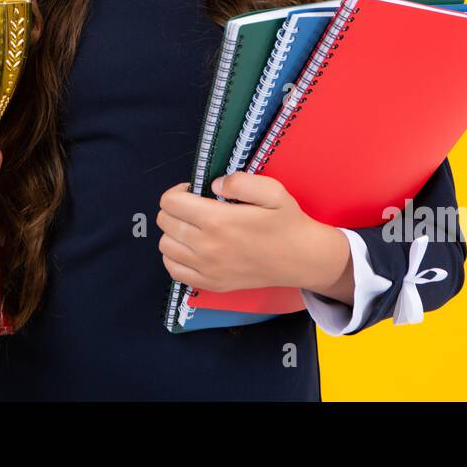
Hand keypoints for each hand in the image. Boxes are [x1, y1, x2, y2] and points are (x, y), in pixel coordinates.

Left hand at [156, 172, 332, 291]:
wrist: (301, 259)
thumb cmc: (286, 223)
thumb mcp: (272, 191)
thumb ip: (240, 182)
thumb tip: (213, 185)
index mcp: (217, 221)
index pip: (170, 202)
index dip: (178, 191)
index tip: (193, 191)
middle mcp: (206, 247)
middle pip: (164, 222)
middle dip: (174, 209)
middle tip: (194, 206)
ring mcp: (207, 269)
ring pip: (165, 246)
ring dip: (173, 232)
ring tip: (192, 226)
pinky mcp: (210, 284)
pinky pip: (174, 271)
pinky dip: (174, 257)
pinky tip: (190, 248)